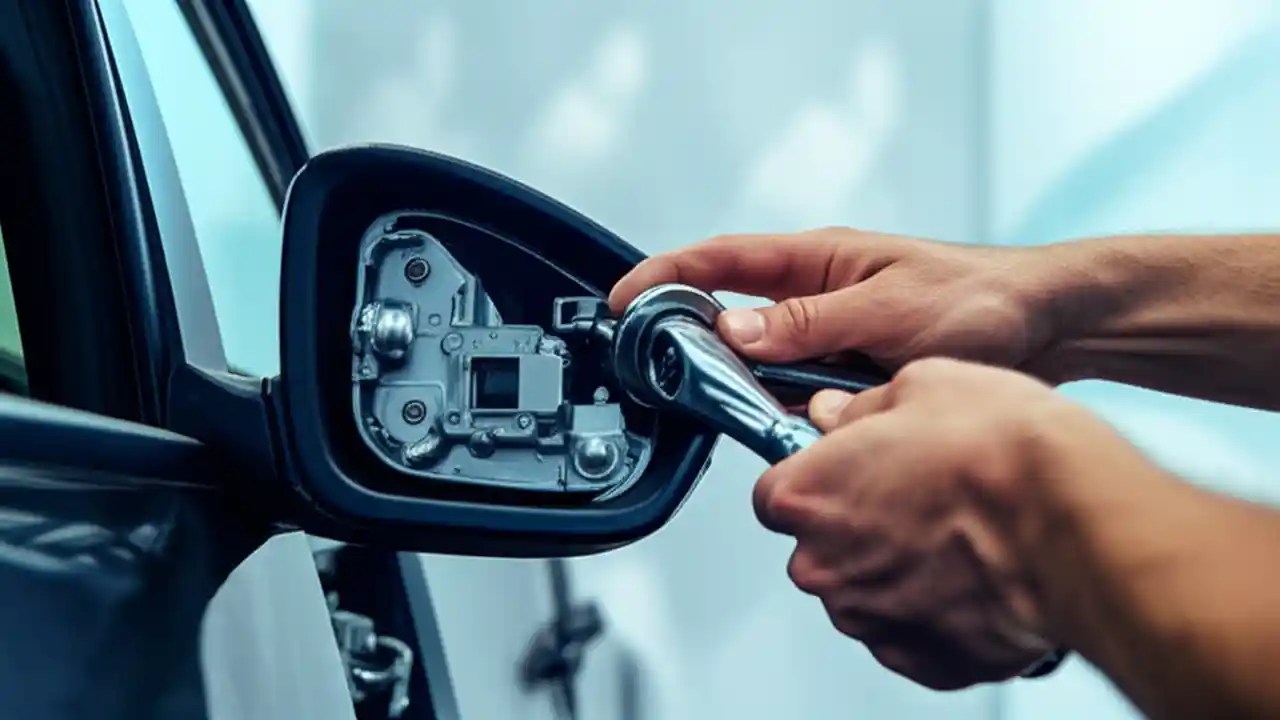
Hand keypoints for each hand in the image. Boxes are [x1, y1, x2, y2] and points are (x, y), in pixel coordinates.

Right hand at [610, 228, 1068, 379]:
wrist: (1050, 327)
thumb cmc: (981, 298)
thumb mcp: (887, 310)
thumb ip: (808, 323)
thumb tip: (734, 329)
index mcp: (819, 260)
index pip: (722, 260)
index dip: (666, 278)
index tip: (623, 303)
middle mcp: (818, 296)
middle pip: (730, 313)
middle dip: (688, 340)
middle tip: (657, 371)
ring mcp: (833, 334)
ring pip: (761, 360)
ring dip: (739, 383)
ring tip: (719, 407)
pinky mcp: (851, 370)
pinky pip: (796, 389)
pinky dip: (779, 408)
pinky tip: (780, 427)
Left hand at [754, 358, 1130, 688]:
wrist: (1077, 526)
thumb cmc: (1002, 453)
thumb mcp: (923, 384)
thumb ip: (861, 408)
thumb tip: (838, 416)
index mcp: (807, 496)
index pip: (777, 493)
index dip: (817, 478)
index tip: (848, 470)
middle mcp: (824, 566)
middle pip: (819, 547)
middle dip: (855, 526)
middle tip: (916, 497)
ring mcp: (870, 620)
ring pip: (864, 592)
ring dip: (894, 569)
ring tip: (957, 536)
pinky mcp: (921, 660)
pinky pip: (910, 632)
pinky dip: (933, 609)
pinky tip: (973, 576)